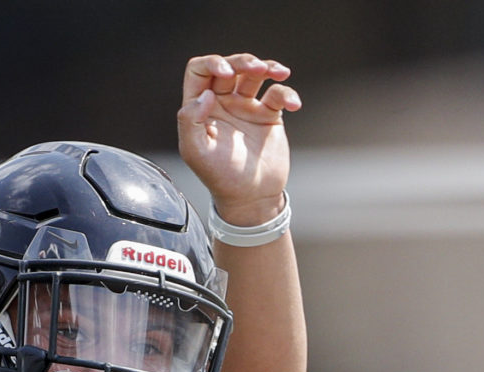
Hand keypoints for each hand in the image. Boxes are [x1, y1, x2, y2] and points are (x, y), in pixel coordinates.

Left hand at [177, 52, 301, 226]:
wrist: (252, 198)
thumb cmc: (220, 178)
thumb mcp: (196, 152)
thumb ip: (190, 120)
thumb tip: (204, 94)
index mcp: (200, 108)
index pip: (199, 71)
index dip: (211, 63)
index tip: (226, 74)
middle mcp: (222, 103)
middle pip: (230, 65)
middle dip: (243, 61)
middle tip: (257, 68)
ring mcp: (245, 107)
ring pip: (255, 73)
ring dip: (267, 66)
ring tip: (278, 72)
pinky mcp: (268, 115)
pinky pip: (278, 94)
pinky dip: (288, 94)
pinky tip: (293, 105)